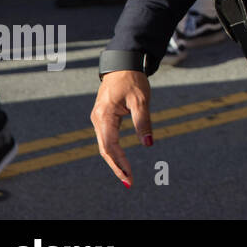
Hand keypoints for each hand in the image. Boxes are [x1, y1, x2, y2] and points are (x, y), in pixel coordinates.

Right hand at [90, 70, 152, 185]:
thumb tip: (148, 144)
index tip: (129, 174)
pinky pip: (106, 138)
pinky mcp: (102, 118)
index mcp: (104, 115)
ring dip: (115, 160)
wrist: (122, 65)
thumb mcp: (141, 100)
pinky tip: (121, 160)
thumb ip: (144, 122)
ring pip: (104, 145)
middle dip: (117, 166)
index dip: (119, 162)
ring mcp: (98, 119)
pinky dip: (113, 151)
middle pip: (105, 149)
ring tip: (126, 175)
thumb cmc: (132, 80)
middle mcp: (97, 119)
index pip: (110, 146)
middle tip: (129, 182)